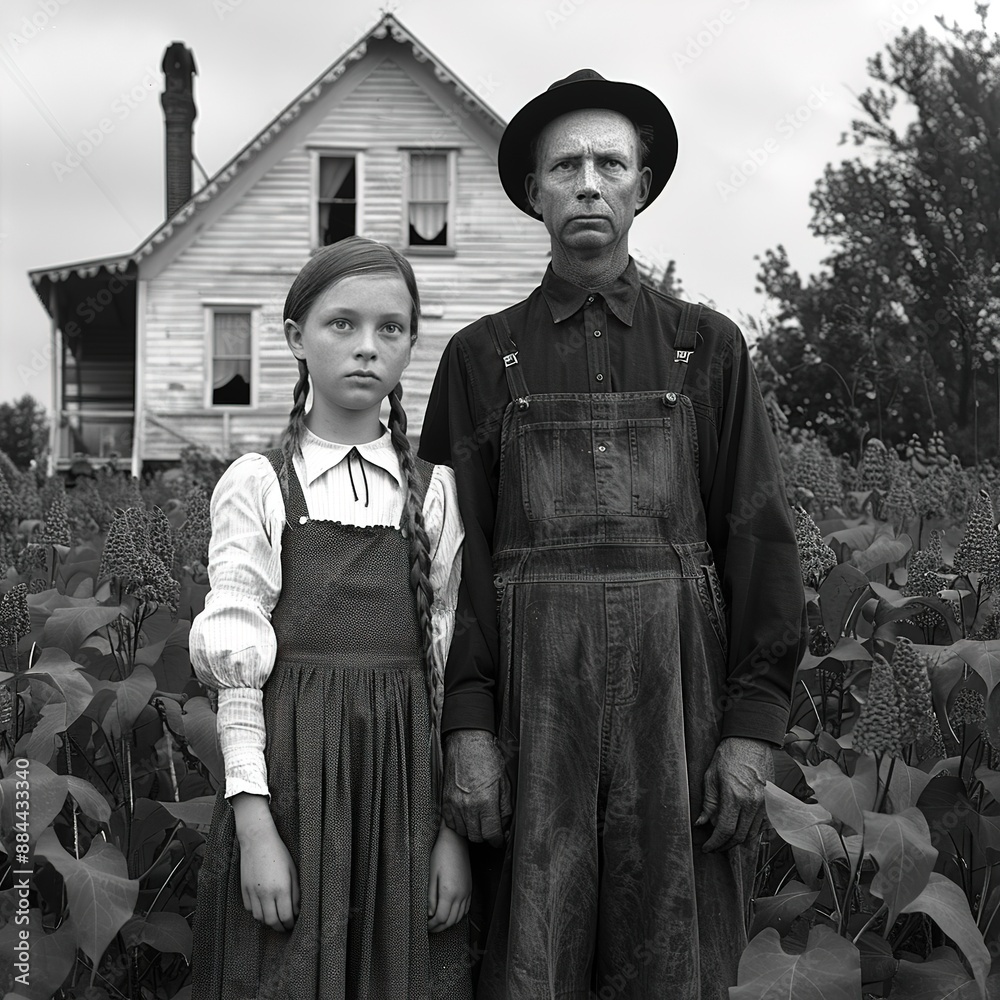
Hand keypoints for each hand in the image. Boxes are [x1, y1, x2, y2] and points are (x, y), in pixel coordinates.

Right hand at [231, 793, 299, 930]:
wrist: (258, 840)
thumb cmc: (279, 853)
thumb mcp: (293, 871)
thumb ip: (296, 893)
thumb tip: (296, 910)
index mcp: (281, 889)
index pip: (285, 916)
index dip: (290, 924)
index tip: (292, 924)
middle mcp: (266, 893)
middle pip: (272, 921)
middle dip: (279, 927)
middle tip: (284, 927)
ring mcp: (253, 892)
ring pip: (259, 918)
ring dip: (267, 922)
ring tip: (274, 919)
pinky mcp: (244, 890)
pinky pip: (249, 909)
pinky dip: (256, 913)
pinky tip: (263, 909)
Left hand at [428, 821, 471, 932]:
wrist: (455, 840)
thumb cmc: (440, 854)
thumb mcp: (431, 875)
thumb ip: (430, 897)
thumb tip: (430, 914)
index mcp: (448, 892)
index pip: (441, 918)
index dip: (432, 926)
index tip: (424, 926)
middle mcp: (460, 895)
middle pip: (450, 921)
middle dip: (439, 928)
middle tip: (429, 929)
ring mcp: (467, 892)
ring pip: (459, 917)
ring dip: (448, 923)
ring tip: (438, 923)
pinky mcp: (470, 888)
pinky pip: (466, 909)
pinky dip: (458, 916)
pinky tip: (450, 914)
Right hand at [442, 729, 511, 846]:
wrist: (466, 742)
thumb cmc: (486, 758)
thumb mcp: (504, 782)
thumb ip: (505, 807)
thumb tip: (505, 824)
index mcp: (486, 801)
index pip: (491, 834)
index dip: (497, 840)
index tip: (499, 839)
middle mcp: (468, 805)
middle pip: (476, 836)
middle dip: (486, 836)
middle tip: (491, 828)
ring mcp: (454, 803)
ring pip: (463, 831)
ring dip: (472, 830)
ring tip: (479, 820)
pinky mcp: (445, 800)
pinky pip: (451, 823)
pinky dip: (459, 824)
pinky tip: (466, 816)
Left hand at [695, 736, 772, 852]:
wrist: (751, 740)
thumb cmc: (729, 755)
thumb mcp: (711, 777)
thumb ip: (708, 803)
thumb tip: (701, 823)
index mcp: (735, 795)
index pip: (725, 830)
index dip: (715, 843)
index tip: (708, 847)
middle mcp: (752, 802)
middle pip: (740, 836)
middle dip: (726, 845)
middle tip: (715, 846)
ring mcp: (765, 802)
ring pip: (753, 833)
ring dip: (739, 841)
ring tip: (726, 840)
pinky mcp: (772, 801)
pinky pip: (763, 825)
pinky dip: (752, 833)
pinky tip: (742, 831)